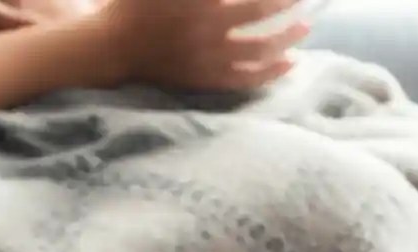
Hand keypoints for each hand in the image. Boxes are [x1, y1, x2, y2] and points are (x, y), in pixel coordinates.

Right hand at [96, 0, 308, 90]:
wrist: (113, 47)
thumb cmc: (136, 4)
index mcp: (195, 1)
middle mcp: (205, 28)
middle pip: (258, 13)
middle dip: (285, 4)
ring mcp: (208, 57)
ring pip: (259, 49)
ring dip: (287, 37)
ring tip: (305, 27)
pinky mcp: (208, 79)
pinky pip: (248, 77)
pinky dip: (272, 71)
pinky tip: (291, 61)